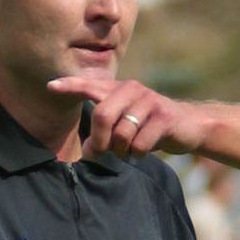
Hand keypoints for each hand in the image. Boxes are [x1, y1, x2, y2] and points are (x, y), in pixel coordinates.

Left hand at [47, 73, 207, 158]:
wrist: (189, 126)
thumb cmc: (150, 128)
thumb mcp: (125, 126)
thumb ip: (105, 134)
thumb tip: (87, 152)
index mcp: (119, 90)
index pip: (90, 85)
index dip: (71, 86)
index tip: (50, 86)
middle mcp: (132, 90)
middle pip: (103, 116)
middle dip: (101, 141)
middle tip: (104, 152)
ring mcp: (149, 102)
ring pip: (122, 134)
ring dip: (123, 150)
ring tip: (130, 149)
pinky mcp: (163, 118)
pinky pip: (140, 144)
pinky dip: (139, 154)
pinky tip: (146, 149)